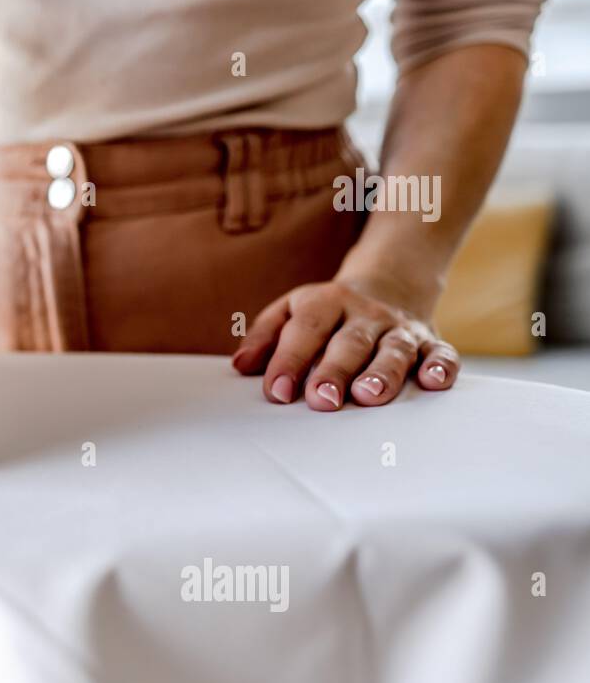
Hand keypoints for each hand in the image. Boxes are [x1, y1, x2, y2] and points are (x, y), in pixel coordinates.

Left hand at [230, 277, 459, 410]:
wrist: (388, 282)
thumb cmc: (327, 312)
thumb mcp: (289, 311)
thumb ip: (264, 336)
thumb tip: (242, 365)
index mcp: (325, 304)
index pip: (305, 331)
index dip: (290, 361)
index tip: (277, 392)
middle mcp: (365, 315)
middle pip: (351, 343)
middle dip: (336, 372)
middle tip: (322, 400)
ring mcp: (400, 329)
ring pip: (395, 350)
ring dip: (384, 373)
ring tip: (369, 397)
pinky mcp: (431, 342)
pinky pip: (442, 352)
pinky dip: (441, 367)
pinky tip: (433, 382)